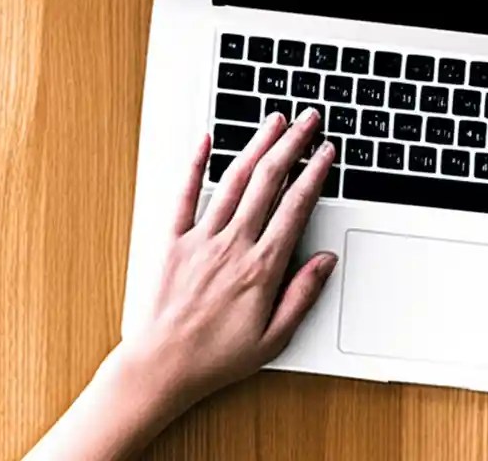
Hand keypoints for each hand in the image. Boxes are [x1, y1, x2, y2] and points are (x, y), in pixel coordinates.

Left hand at [125, 109, 338, 406]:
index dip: (314, 173)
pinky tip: (206, 140)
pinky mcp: (172, 241)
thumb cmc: (216, 358)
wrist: (161, 366)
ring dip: (256, 145)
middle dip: (292, 144)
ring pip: (233, 180)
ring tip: (273, 121)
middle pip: (268, 181)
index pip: (295, 206)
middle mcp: (233, 245)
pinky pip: (185, 194)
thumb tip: (326, 260)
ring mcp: (201, 239)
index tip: (326, 152)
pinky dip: (195, 164)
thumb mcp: (274, 337)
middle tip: (308, 120)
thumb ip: (303, 294)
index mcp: (262, 268)